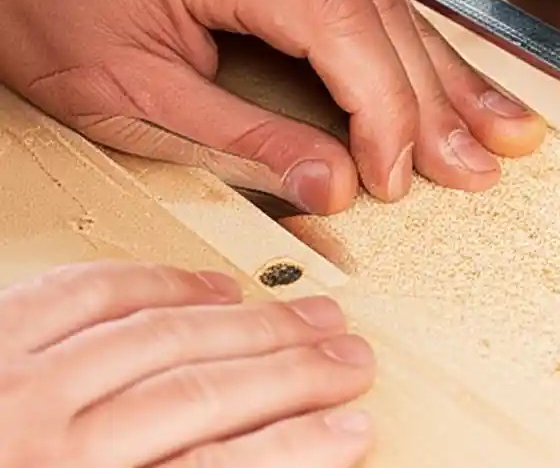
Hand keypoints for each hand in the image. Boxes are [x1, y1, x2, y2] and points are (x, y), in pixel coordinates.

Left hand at [0, 0, 546, 213]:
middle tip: (475, 164)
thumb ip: (238, 136)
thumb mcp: (121, 90)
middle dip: (435, 99)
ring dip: (440, 70)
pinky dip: (404, 41)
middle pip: (380, 11)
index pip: (343, 28)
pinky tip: (443, 74)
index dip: (386, 109)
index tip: (397, 172)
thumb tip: (326, 181)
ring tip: (493, 127)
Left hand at [0, 260, 375, 466]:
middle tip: (350, 359)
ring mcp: (12, 385)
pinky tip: (206, 288)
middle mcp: (44, 443)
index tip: (353, 431)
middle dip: (291, 374)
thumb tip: (245, 465)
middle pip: (200, 392)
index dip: (297, 447)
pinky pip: (83, 293)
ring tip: (307, 317)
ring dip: (248, 324)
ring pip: (158, 335)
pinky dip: (154, 283)